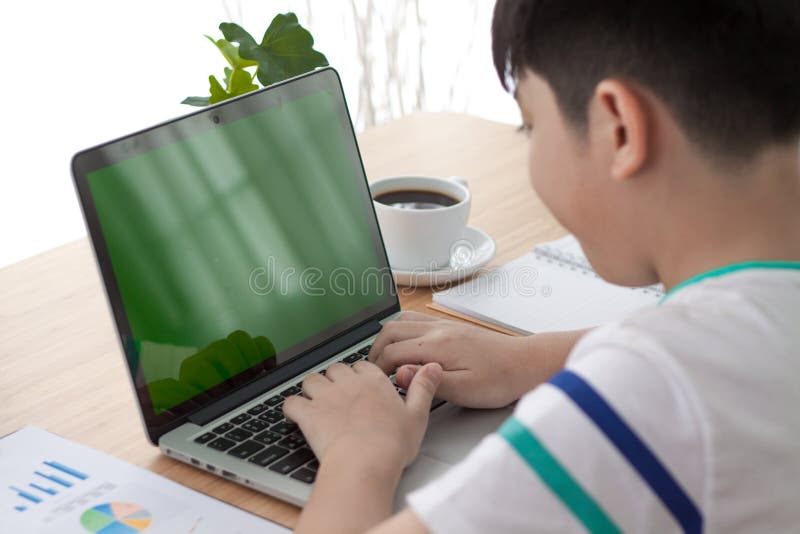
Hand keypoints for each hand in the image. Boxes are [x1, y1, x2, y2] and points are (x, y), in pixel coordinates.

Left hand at [283, 360, 442, 465]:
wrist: (365, 463)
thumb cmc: (392, 445)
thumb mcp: (418, 416)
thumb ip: (423, 388)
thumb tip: (433, 367)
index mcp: (374, 381)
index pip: (362, 365)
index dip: (359, 375)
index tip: (361, 386)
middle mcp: (348, 383)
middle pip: (334, 369)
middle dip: (334, 380)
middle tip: (339, 396)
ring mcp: (325, 397)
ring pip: (311, 380)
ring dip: (312, 389)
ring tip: (317, 404)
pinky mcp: (308, 414)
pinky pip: (290, 402)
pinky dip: (291, 408)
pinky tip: (295, 416)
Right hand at [368, 311, 540, 407]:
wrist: (527, 363)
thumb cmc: (500, 380)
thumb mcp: (463, 390)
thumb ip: (427, 382)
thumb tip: (398, 374)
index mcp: (438, 344)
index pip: (392, 351)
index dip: (378, 369)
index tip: (375, 385)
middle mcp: (438, 329)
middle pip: (391, 330)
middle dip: (376, 351)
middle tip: (374, 374)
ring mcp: (444, 325)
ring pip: (401, 321)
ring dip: (387, 339)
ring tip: (384, 361)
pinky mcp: (451, 327)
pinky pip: (416, 320)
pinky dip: (402, 331)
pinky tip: (404, 346)